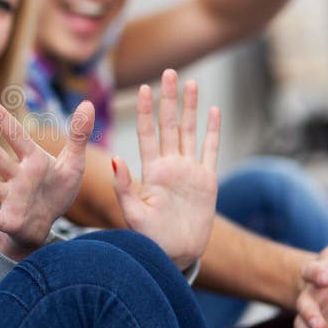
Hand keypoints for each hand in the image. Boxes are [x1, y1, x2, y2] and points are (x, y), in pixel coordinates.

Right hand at [0, 96, 94, 260]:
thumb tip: (88, 103)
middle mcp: (17, 177)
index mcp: (33, 160)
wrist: (47, 225)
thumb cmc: (57, 191)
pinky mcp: (7, 220)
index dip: (2, 118)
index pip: (16, 135)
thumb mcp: (73, 164)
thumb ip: (78, 135)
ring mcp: (10, 198)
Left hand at [112, 69, 220, 269]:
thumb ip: (123, 187)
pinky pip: (211, 150)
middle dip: (168, 99)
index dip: (144, 111)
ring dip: (190, 107)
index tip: (142, 88)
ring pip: (190, 132)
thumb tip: (115, 160)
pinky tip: (213, 111)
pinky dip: (213, 130)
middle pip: (169, 125)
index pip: (147, 133)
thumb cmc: (149, 238)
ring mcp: (189, 171)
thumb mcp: (132, 213)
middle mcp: (170, 166)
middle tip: (168, 72)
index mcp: (150, 171)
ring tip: (190, 83)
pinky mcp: (207, 181)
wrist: (175, 255)